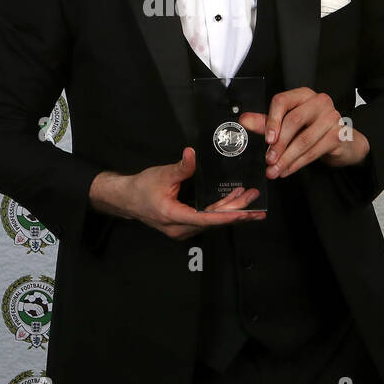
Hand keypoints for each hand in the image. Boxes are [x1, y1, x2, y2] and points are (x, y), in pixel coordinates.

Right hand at [89, 147, 263, 239]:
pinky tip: (234, 204)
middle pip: (213, 222)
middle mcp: (180, 228)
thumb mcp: (162, 175)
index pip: (205, 219)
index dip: (226, 216)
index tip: (244, 213)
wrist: (127, 200)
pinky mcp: (185, 226)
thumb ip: (181, 167)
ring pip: (212, 222)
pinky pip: (207, 221)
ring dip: (231, 212)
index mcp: (173, 216)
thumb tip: (192, 154)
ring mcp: (183, 230)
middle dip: (236, 212)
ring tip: (251, 203)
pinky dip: (221, 212)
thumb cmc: (142, 188)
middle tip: (256, 204)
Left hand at [240, 88, 369, 178]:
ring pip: (304, 139)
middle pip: (294, 120)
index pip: (283, 101)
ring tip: (274, 170)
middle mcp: (319, 102)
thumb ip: (266, 122)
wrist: (341, 142)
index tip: (266, 139)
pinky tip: (288, 170)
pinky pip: (314, 151)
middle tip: (268, 160)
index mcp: (303, 95)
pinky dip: (298, 163)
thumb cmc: (312, 129)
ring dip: (286, 158)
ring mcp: (332, 117)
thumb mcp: (287, 123)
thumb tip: (244, 120)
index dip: (272, 120)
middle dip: (279, 144)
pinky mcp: (338, 134)